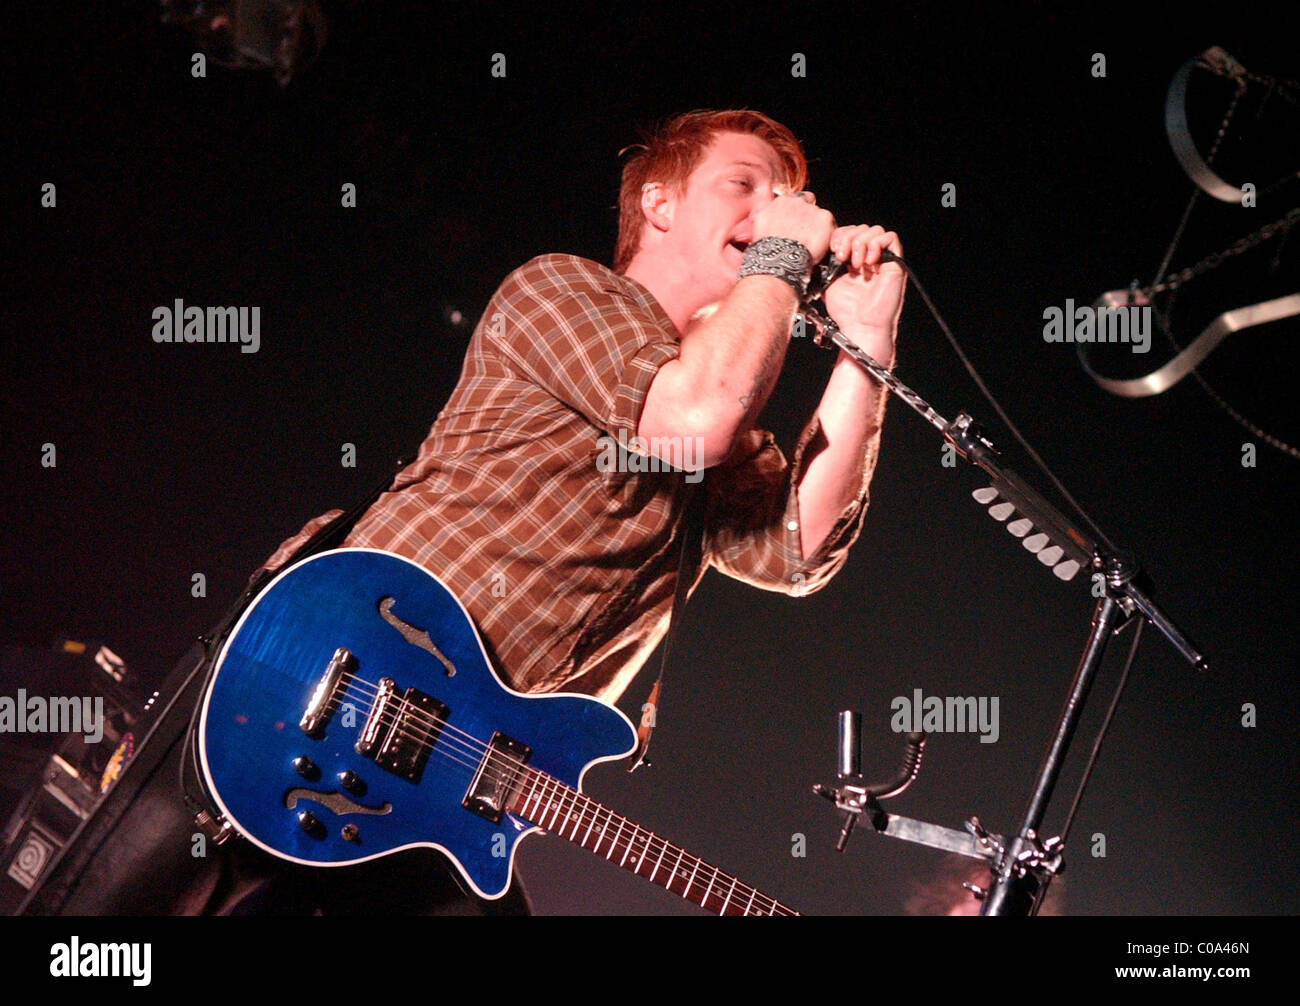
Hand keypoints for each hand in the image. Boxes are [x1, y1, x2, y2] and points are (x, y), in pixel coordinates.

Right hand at [752, 189, 835, 261]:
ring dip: (816, 226)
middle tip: (803, 235)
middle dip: (806, 217)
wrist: (778, 260)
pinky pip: (830, 224)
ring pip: (819, 214)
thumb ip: (768, 218)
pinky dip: (827, 234)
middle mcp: (796, 200)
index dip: (794, 214)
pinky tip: (820, 246)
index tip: (793, 225)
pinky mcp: (824, 217)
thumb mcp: (758, 228)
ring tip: (811, 244)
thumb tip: (769, 220)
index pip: (792, 201)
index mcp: (779, 202)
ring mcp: (811, 208)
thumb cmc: (766, 250)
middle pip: (806, 204)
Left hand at [823, 224, 903, 364]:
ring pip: (875, 230)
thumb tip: (821, 245)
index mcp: (853, 259)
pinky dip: (877, 244)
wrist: (861, 326)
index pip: (849, 232)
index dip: (839, 235)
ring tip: (855, 263)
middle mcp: (868, 257)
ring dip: (861, 242)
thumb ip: (827, 262)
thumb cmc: (846, 311)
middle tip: (842, 257)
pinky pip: (891, 238)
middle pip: (861, 228)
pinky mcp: (895, 264)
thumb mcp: (828, 281)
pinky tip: (868, 262)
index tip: (832, 250)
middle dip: (848, 238)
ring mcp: (882, 260)